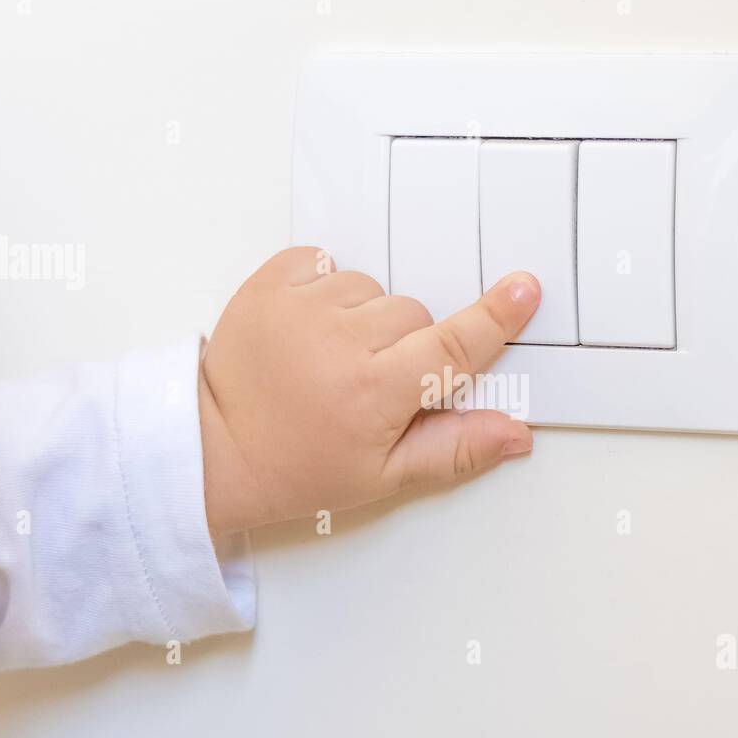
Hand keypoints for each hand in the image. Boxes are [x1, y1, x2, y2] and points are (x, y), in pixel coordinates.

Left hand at [198, 247, 540, 533]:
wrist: (214, 447)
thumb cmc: (298, 466)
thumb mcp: (381, 475)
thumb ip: (453, 448)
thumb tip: (516, 434)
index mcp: (373, 392)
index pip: (451, 347)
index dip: (493, 319)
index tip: (523, 289)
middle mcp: (340, 342)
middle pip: (414, 315)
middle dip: (408, 344)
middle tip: (371, 380)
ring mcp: (302, 306)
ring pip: (373, 288)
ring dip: (364, 317)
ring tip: (331, 357)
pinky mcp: (271, 282)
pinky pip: (326, 263)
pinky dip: (326, 288)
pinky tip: (309, 327)